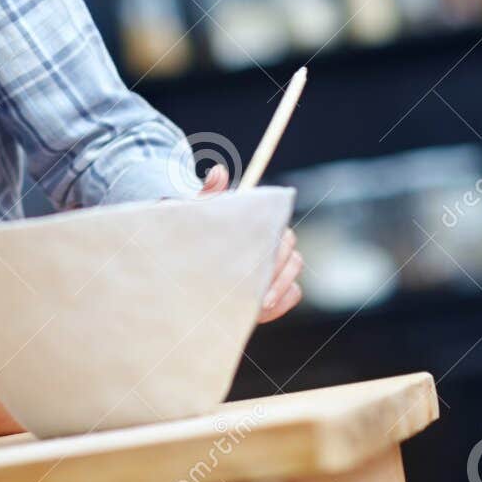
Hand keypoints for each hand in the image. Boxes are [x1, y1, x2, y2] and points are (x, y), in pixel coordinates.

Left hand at [193, 164, 301, 320]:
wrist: (187, 266)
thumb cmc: (194, 234)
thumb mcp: (194, 215)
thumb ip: (207, 195)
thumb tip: (218, 171)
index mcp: (257, 222)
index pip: (279, 229)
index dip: (275, 246)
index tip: (260, 263)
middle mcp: (272, 242)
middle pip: (291, 253)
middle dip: (277, 273)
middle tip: (258, 293)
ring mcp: (277, 266)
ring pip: (294, 274)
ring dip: (279, 289)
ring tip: (258, 304)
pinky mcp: (277, 289)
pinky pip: (293, 294)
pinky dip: (283, 302)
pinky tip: (262, 311)